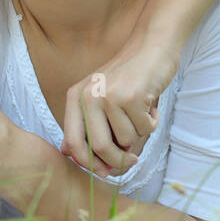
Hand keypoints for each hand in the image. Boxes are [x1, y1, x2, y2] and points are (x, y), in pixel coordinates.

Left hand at [60, 36, 174, 177]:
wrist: (151, 48)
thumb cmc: (126, 79)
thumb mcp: (97, 98)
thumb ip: (84, 124)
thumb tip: (67, 154)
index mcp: (74, 98)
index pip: (72, 142)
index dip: (88, 163)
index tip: (104, 172)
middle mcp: (87, 97)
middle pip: (99, 147)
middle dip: (118, 161)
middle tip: (131, 161)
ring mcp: (108, 96)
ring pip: (127, 139)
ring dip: (140, 134)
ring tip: (141, 114)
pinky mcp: (131, 96)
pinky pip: (144, 128)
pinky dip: (152, 123)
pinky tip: (151, 105)